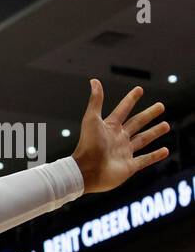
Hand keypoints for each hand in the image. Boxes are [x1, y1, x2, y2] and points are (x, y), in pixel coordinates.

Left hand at [71, 79, 169, 193]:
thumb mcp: (92, 120)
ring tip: (166, 125)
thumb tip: (94, 80)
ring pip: (143, 140)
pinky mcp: (129, 166)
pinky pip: (145, 160)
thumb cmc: (87, 145)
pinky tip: (165, 150)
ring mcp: (124, 152)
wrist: (85, 171)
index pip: (123, 109)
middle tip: (161, 106)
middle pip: (137, 123)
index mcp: (110, 127)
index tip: (139, 89)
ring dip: (154, 133)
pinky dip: (155, 156)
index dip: (130, 99)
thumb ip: (95, 101)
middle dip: (149, 115)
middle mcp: (118, 139)